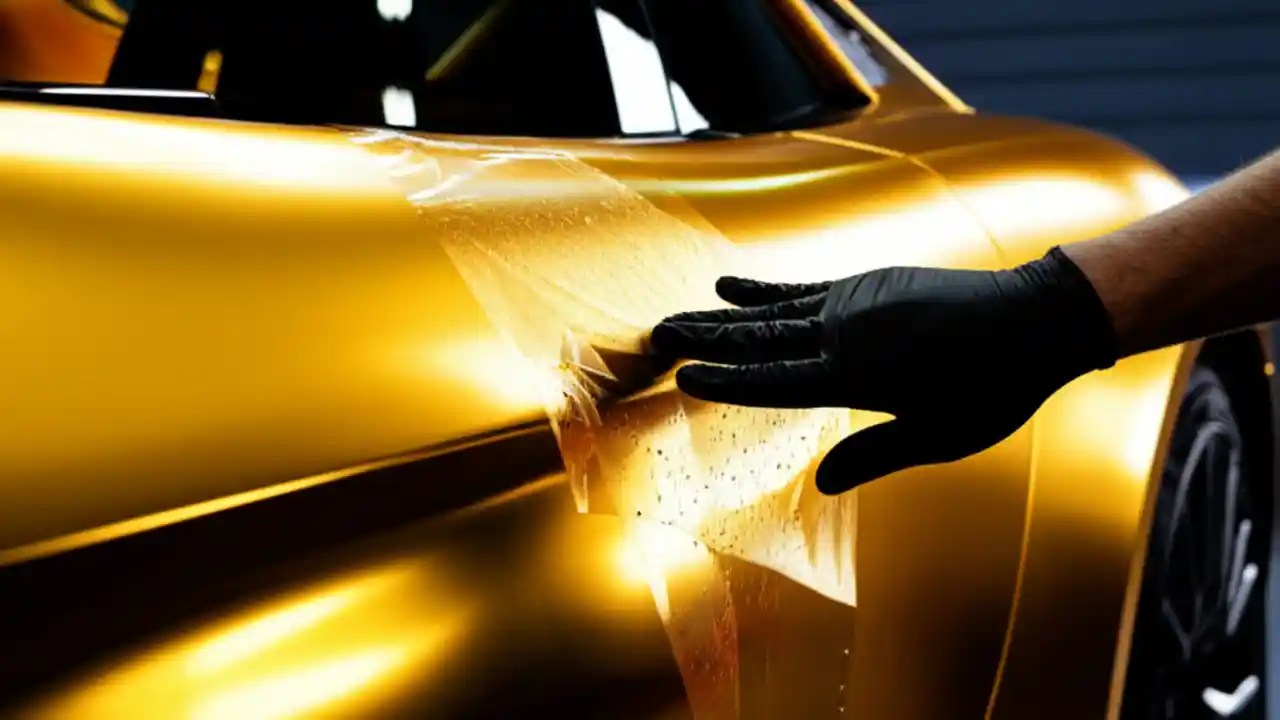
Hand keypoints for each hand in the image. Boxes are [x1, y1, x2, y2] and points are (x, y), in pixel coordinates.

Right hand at [651, 247, 1117, 493]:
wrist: (1033, 318)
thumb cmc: (992, 390)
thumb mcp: (938, 437)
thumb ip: (874, 455)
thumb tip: (821, 483)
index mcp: (856, 376)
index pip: (774, 380)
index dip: (727, 380)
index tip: (682, 378)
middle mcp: (844, 333)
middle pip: (759, 337)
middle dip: (704, 338)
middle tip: (654, 336)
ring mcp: (852, 302)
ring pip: (771, 310)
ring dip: (720, 313)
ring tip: (675, 315)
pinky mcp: (865, 284)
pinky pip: (801, 288)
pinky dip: (764, 289)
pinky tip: (731, 285)